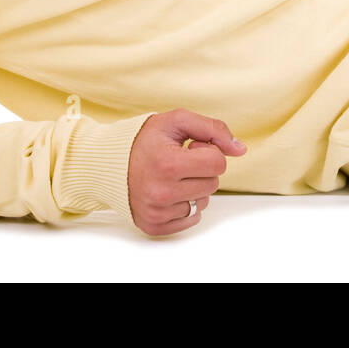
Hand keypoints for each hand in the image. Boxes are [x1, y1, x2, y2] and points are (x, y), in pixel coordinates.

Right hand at [126, 109, 247, 236]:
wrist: (108, 163)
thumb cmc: (144, 140)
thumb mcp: (177, 121)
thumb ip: (213, 129)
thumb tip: (240, 149)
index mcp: (168, 164)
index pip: (218, 163)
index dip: (207, 152)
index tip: (188, 148)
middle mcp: (161, 192)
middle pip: (213, 184)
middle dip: (201, 170)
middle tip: (178, 162)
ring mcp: (157, 212)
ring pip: (203, 202)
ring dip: (193, 188)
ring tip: (171, 177)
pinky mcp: (153, 226)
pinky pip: (190, 219)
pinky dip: (184, 205)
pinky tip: (168, 192)